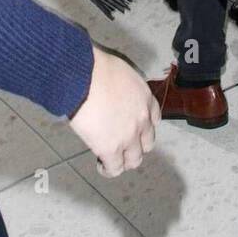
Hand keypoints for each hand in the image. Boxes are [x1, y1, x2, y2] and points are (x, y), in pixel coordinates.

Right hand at [69, 46, 159, 176]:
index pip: (154, 118)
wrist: (84, 77)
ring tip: (111, 158)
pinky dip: (109, 169)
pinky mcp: (111, 149)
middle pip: (147, 143)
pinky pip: (115, 168)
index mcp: (145, 98)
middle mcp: (142, 120)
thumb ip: (124, 88)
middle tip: (121, 143)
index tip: (132, 126)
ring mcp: (129, 137)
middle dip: (136, 145)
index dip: (143, 125)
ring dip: (124, 160)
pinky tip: (101, 165)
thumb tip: (111, 93)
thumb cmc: (96, 67)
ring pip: (134, 159)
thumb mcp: (120, 73)